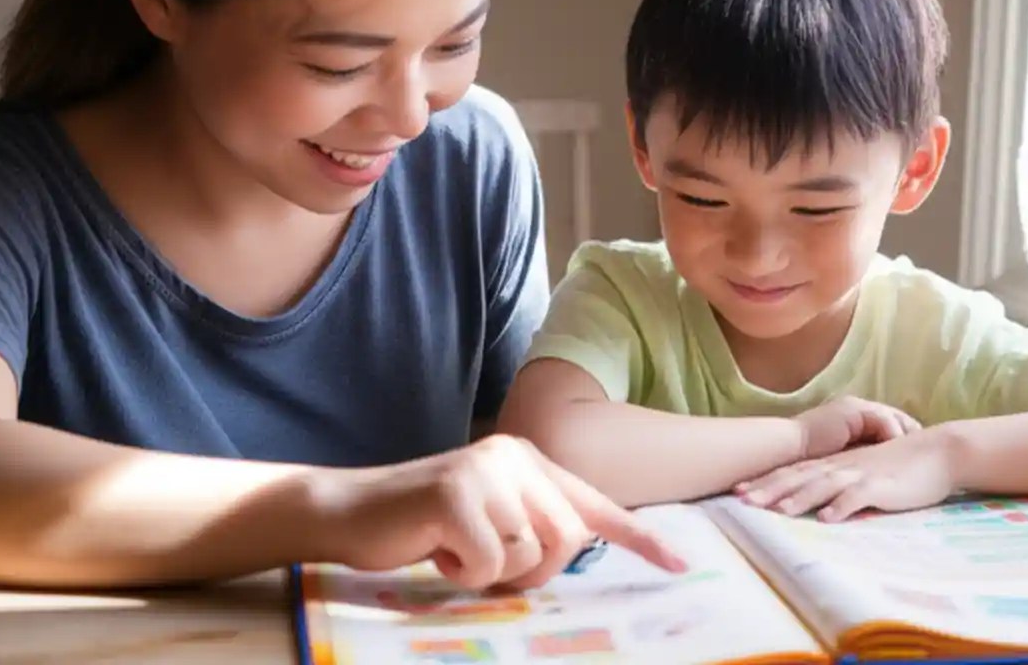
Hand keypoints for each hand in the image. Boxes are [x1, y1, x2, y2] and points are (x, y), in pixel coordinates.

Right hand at [319, 435, 688, 590]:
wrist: (348, 511)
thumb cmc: (421, 526)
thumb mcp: (489, 519)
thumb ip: (532, 525)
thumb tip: (574, 550)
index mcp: (527, 458)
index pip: (594, 502)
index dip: (638, 536)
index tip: (679, 563)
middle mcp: (513, 455)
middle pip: (567, 538)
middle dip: (533, 568)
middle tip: (485, 562)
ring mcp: (484, 470)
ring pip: (530, 553)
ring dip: (491, 572)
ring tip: (453, 549)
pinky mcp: (456, 494)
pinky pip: (490, 562)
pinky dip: (463, 573)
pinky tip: (435, 549)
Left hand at [736, 428, 956, 522]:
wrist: (939, 451)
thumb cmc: (902, 465)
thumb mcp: (865, 472)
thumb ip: (841, 484)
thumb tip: (818, 504)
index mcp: (836, 464)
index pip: (794, 472)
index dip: (767, 481)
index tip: (739, 492)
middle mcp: (843, 466)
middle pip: (800, 478)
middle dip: (770, 489)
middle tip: (742, 501)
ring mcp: (862, 474)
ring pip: (824, 485)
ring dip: (800, 498)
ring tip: (777, 511)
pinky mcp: (883, 485)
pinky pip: (859, 496)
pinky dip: (842, 506)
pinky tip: (827, 518)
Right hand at [794, 395, 922, 458]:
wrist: (784, 450)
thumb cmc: (803, 461)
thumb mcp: (837, 461)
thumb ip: (856, 463)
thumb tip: (875, 475)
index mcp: (850, 419)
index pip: (885, 425)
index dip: (902, 437)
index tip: (918, 450)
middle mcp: (854, 409)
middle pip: (894, 417)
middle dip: (910, 431)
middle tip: (927, 444)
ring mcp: (854, 408)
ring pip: (892, 417)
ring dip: (906, 431)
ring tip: (921, 446)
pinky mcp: (852, 412)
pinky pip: (883, 420)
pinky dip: (894, 433)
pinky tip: (903, 445)